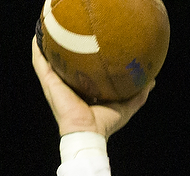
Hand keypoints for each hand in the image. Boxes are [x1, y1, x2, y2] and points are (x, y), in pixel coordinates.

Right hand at [31, 36, 151, 136]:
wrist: (88, 131)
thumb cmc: (104, 123)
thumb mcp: (125, 106)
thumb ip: (138, 95)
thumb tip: (151, 81)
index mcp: (82, 89)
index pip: (83, 70)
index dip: (85, 58)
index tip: (92, 45)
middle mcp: (68, 84)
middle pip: (66, 62)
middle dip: (67, 47)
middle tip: (72, 31)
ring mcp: (56, 82)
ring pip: (50, 59)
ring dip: (49, 44)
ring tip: (51, 29)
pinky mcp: (49, 82)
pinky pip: (40, 61)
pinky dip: (38, 49)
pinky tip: (38, 36)